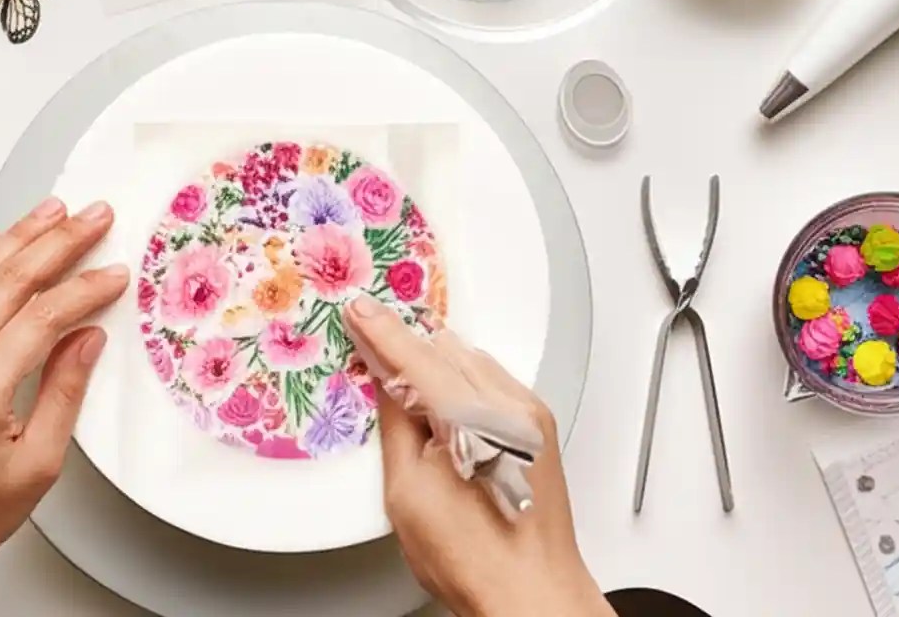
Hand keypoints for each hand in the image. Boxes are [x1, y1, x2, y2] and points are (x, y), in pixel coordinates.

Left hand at [0, 197, 128, 616]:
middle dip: (56, 242)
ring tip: (47, 214)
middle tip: (90, 217)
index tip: (112, 274)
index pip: (41, 317)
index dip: (84, 289)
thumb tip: (86, 338)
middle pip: (5, 281)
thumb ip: (64, 392)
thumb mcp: (37, 464)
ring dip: (12, 240)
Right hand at [342, 295, 613, 616]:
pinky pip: (492, 383)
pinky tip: (440, 404)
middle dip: (407, 348)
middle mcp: (512, 409)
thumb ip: (396, 422)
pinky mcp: (538, 429)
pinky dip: (461, 381)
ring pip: (472, 362)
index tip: (360, 310)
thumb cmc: (475, 559)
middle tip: (369, 347)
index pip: (417, 356)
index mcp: (477, 419)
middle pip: (447, 351)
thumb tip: (385, 380)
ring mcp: (531, 417)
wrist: (530, 594)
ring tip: (401, 384)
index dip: (382, 331)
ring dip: (435, 364)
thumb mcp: (408, 491)